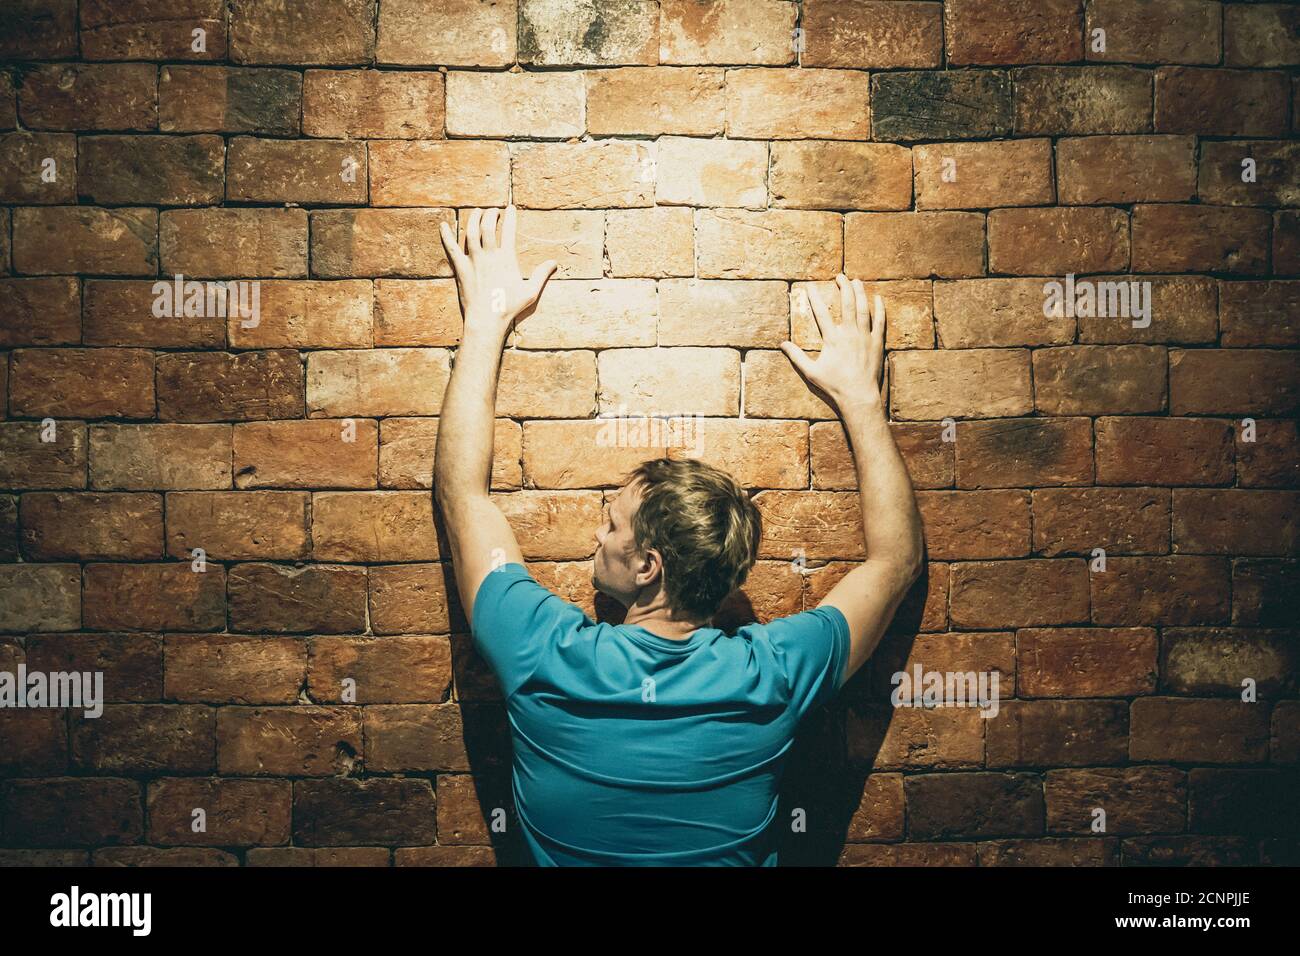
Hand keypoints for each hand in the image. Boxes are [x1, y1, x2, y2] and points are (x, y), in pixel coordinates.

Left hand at [439, 205, 557, 337]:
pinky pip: (451, 248)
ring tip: (477, 212)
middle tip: (493, 211)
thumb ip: (541, 274)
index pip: (509, 230)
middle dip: (490, 214)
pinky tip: (443, 225)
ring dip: (473, 219)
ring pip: (470, 231)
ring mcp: (473, 260)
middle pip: (487, 226)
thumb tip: (554, 263)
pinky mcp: (460, 268)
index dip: (510, 217)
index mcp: (506, 258)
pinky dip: (446, 235)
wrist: (486, 319)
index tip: (511, 208)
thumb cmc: (509, 307)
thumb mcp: (531, 292)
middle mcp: (489, 255)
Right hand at [780, 274, 884, 408]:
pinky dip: (879, 308)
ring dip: (860, 292)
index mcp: (832, 339)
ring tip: (856, 281)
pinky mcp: (877, 342)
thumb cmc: (834, 385)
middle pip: (846, 303)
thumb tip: (782, 344)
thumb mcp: (811, 372)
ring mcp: (865, 336)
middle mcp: (849, 333)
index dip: (814, 297)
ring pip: (863, 308)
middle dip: (843, 286)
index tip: (810, 286)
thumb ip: (796, 356)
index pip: (821, 312)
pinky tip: (878, 298)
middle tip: (840, 276)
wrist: (858, 395)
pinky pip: (880, 321)